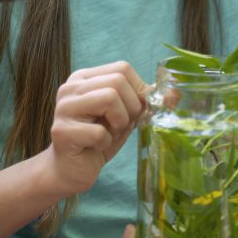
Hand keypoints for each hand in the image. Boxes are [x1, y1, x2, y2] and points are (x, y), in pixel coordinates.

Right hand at [46, 61, 148, 194]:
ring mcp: (64, 107)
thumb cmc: (98, 140)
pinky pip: (99, 132)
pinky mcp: (61, 131)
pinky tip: (95, 147)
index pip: (122, 68)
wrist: (71, 170)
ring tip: (109, 133)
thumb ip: (144, 101)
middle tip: (121, 125)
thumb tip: (176, 93)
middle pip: (117, 81)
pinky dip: (105, 142)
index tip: (132, 111)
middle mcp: (71, 87)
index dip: (137, 91)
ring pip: (108, 97)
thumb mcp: (125, 116)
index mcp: (85, 78)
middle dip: (130, 107)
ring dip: (119, 122)